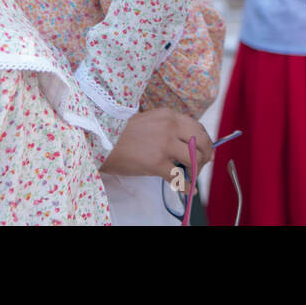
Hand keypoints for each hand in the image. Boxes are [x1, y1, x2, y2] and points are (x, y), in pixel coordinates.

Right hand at [100, 109, 214, 179]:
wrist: (100, 140)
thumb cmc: (120, 133)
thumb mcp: (149, 122)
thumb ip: (168, 129)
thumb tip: (187, 144)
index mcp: (168, 115)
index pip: (197, 126)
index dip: (204, 141)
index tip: (205, 150)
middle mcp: (170, 126)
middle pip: (201, 141)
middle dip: (206, 155)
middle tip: (203, 165)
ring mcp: (164, 144)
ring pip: (194, 159)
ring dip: (196, 170)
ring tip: (191, 176)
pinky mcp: (156, 163)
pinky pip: (179, 177)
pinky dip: (186, 185)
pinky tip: (187, 189)